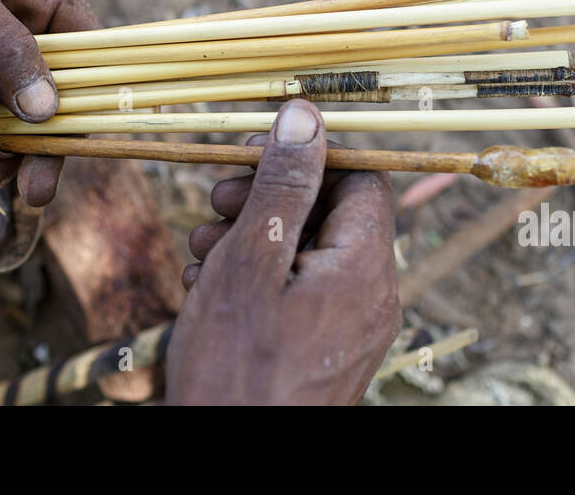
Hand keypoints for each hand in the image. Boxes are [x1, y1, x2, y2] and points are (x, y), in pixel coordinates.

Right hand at [165, 100, 400, 404]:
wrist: (233, 462)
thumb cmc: (237, 370)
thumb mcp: (251, 259)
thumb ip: (282, 184)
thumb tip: (305, 115)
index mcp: (366, 268)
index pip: (361, 178)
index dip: (308, 156)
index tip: (252, 155)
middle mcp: (372, 297)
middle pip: (332, 214)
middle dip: (270, 197)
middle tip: (216, 202)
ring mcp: (352, 328)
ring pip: (309, 253)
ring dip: (255, 237)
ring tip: (202, 252)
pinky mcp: (327, 351)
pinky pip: (303, 293)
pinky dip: (260, 278)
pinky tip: (210, 288)